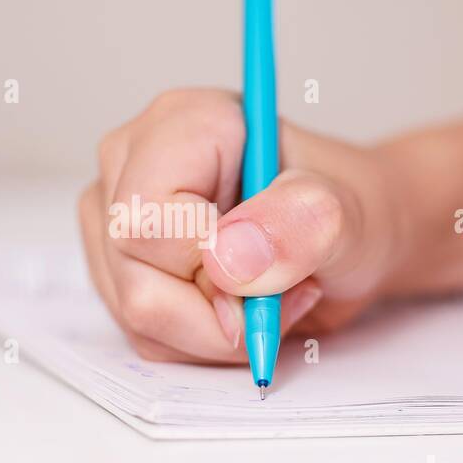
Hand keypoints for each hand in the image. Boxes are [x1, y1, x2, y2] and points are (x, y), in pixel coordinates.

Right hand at [78, 89, 402, 361]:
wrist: (342, 235)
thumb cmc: (342, 210)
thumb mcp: (348, 216)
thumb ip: (300, 225)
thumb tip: (229, 257)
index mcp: (180, 123)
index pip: (147, 220)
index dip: (207, 269)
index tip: (272, 275)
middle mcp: (131, 163)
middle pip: (135, 279)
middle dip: (219, 313)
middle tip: (282, 290)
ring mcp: (114, 215)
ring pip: (135, 314)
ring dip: (214, 331)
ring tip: (266, 293)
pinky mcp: (115, 263)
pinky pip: (142, 333)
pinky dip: (199, 339)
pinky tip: (237, 304)